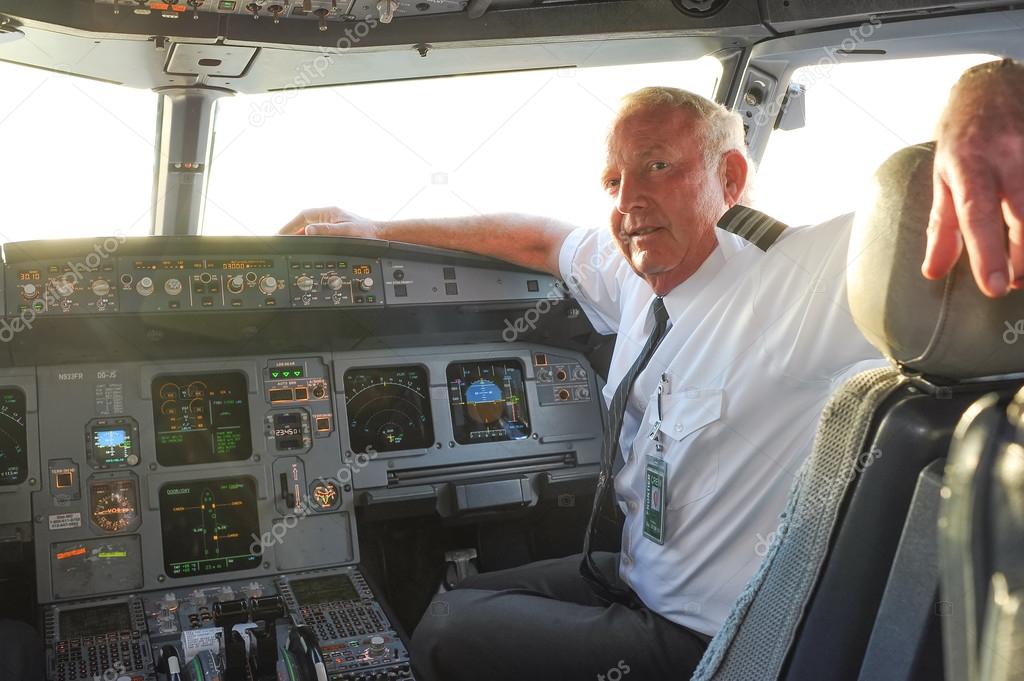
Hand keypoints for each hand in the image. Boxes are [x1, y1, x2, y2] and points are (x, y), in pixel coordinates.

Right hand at [278, 206, 377, 237]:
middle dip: (290, 231)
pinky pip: (314, 230)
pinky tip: (303, 244)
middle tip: (279, 241)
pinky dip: (306, 236)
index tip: (279, 234)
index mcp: (328, 212)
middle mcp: (328, 214)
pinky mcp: (334, 227)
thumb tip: (308, 230)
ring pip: (308, 225)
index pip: (302, 216)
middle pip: (303, 221)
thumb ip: (327, 230)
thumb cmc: (367, 233)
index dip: (289, 225)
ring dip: (297, 234)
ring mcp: (330, 220)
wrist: (381, 235)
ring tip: (287, 244)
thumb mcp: (346, 232)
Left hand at [923, 59, 1023, 297]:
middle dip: (1023, 258)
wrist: (993, 86)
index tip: (995, 287)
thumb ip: (941, 227)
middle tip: (1014, 282)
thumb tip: (932, 272)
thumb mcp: (942, 177)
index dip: (987, 254)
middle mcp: (1007, 157)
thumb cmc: (963, 137)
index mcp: (969, 165)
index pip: (977, 215)